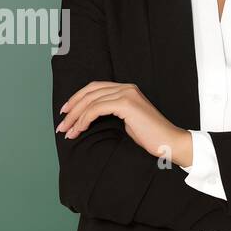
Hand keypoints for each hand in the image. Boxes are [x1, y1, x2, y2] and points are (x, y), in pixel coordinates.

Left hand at [56, 81, 188, 161]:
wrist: (169, 142)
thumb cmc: (150, 136)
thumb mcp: (126, 121)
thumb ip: (111, 113)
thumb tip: (88, 118)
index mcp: (126, 89)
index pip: (94, 88)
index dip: (77, 98)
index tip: (65, 113)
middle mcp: (126, 87)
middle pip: (89, 92)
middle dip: (72, 108)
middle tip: (61, 124)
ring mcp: (126, 94)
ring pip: (90, 101)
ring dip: (75, 117)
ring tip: (67, 131)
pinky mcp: (126, 104)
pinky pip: (97, 109)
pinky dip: (85, 119)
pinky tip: (80, 129)